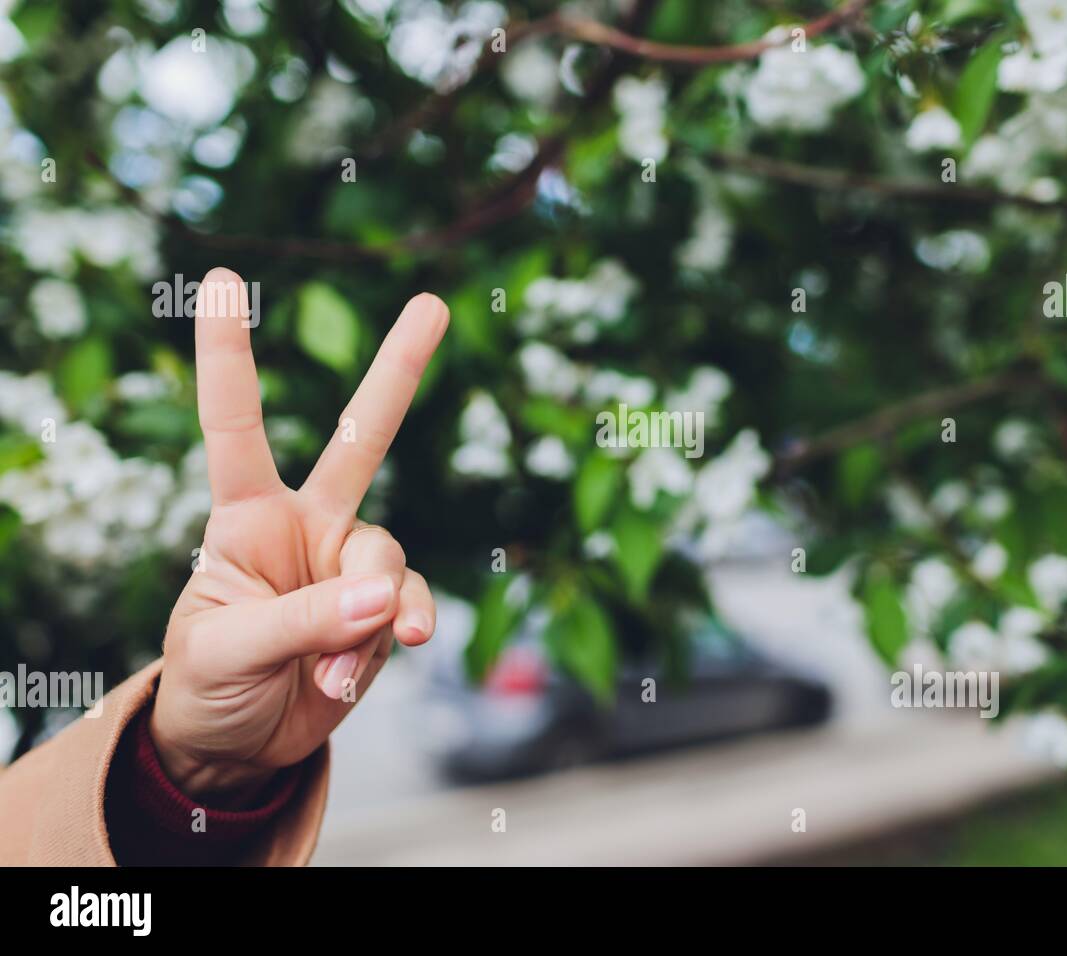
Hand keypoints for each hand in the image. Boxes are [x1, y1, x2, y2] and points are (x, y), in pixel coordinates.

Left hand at [150, 268, 449, 804]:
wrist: (240, 745)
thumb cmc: (208, 684)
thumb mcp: (226, 651)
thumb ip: (302, 619)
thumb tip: (385, 596)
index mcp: (245, 517)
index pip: (236, 426)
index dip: (230, 355)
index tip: (224, 281)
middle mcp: (306, 526)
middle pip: (361, 437)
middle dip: (398, 371)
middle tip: (432, 305)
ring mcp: (349, 567)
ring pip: (386, 559)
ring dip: (367, 616)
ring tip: (329, 670)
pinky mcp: (383, 612)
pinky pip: (407, 609)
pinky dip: (391, 641)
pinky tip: (352, 676)